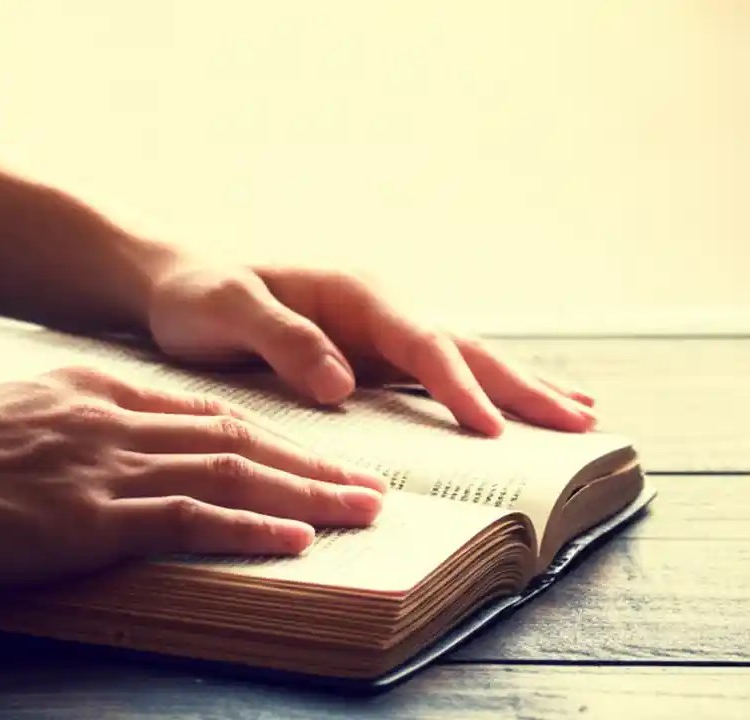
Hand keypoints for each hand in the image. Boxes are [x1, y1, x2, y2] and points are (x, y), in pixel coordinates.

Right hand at [0, 367, 386, 589]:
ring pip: (228, 472)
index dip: (264, 436)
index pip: (199, 412)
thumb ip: (61, 429)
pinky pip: (186, 518)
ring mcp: (99, 466)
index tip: (305, 454)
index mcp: (88, 392)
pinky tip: (294, 539)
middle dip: (309, 459)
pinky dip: (248, 527)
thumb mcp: (2, 420)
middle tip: (368, 482)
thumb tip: (96, 457)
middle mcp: (108, 418)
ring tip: (362, 511)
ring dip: (305, 492)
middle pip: (234, 436)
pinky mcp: (83, 518)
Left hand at [146, 262, 596, 436]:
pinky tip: (505, 418)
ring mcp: (375, 335)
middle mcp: (376, 310)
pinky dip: (476, 397)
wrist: (174, 284)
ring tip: (581, 417)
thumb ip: (282, 340)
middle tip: (586, 422)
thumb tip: (343, 386)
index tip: (492, 430)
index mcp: (352, 292)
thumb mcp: (226, 309)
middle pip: (463, 348)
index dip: (459, 386)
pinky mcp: (365, 358)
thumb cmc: (196, 292)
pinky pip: (430, 380)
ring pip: (460, 362)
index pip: (421, 341)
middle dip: (522, 385)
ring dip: (517, 389)